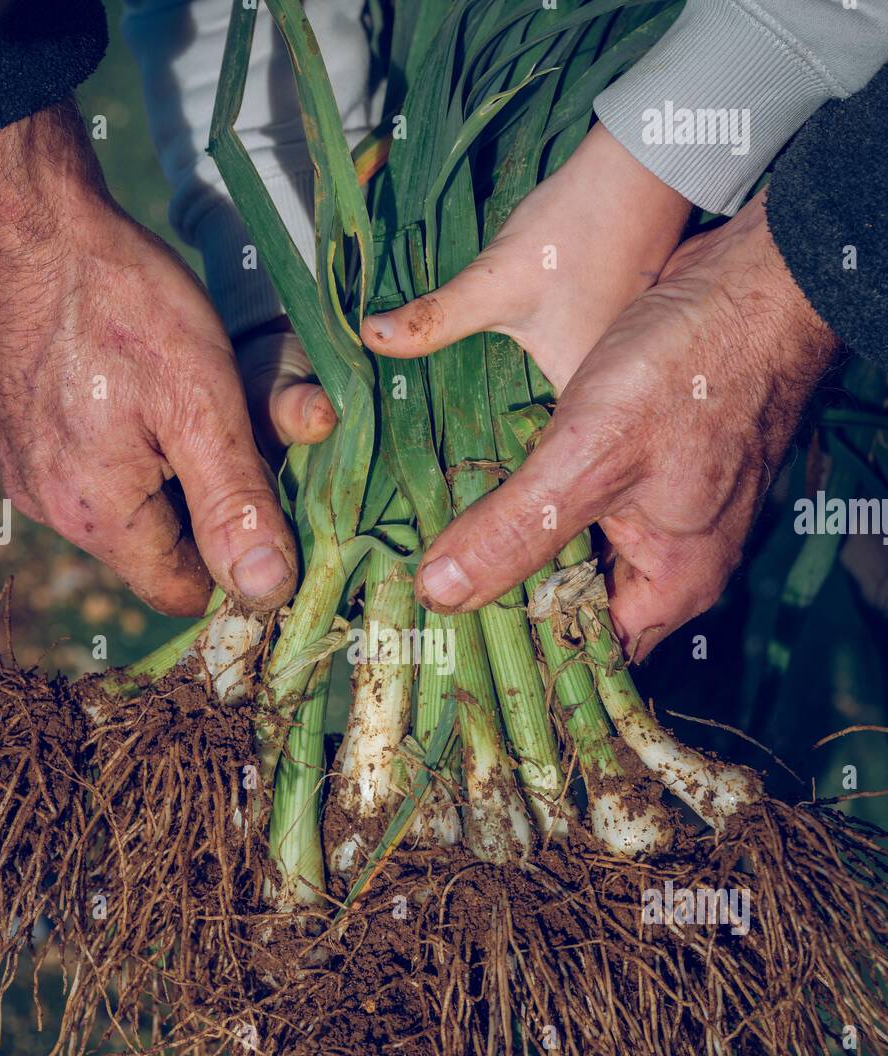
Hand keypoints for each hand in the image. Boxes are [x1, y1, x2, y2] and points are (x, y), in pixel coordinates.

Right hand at [0, 103, 334, 616]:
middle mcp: (53, 508)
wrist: (30, 217)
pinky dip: (139, 441)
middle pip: (159, 546)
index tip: (274, 509)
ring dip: (178, 467)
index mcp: (96, 517)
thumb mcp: (203, 405)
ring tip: (197, 400)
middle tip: (245, 432)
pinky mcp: (22, 432)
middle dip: (212, 501)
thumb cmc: (121, 302)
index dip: (237, 563)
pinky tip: (152, 389)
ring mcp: (30, 468)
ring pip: (132, 503)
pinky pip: (98, 465)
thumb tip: (267, 589)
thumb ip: (236, 504)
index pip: (182, 590)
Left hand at [362, 130, 837, 658]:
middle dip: (505, 595)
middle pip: (574, 604)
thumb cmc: (692, 366)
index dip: (515, 651)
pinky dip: (538, 503)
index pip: (581, 652)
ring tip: (436, 547)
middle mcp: (673, 563)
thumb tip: (439, 594)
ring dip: (515, 544)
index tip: (445, 642)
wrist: (756, 277)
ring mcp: (663, 514)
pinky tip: (484, 490)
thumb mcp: (590, 454)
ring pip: (574, 552)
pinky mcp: (647, 470)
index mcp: (673, 585)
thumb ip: (517, 529)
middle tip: (425, 592)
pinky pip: (583, 507)